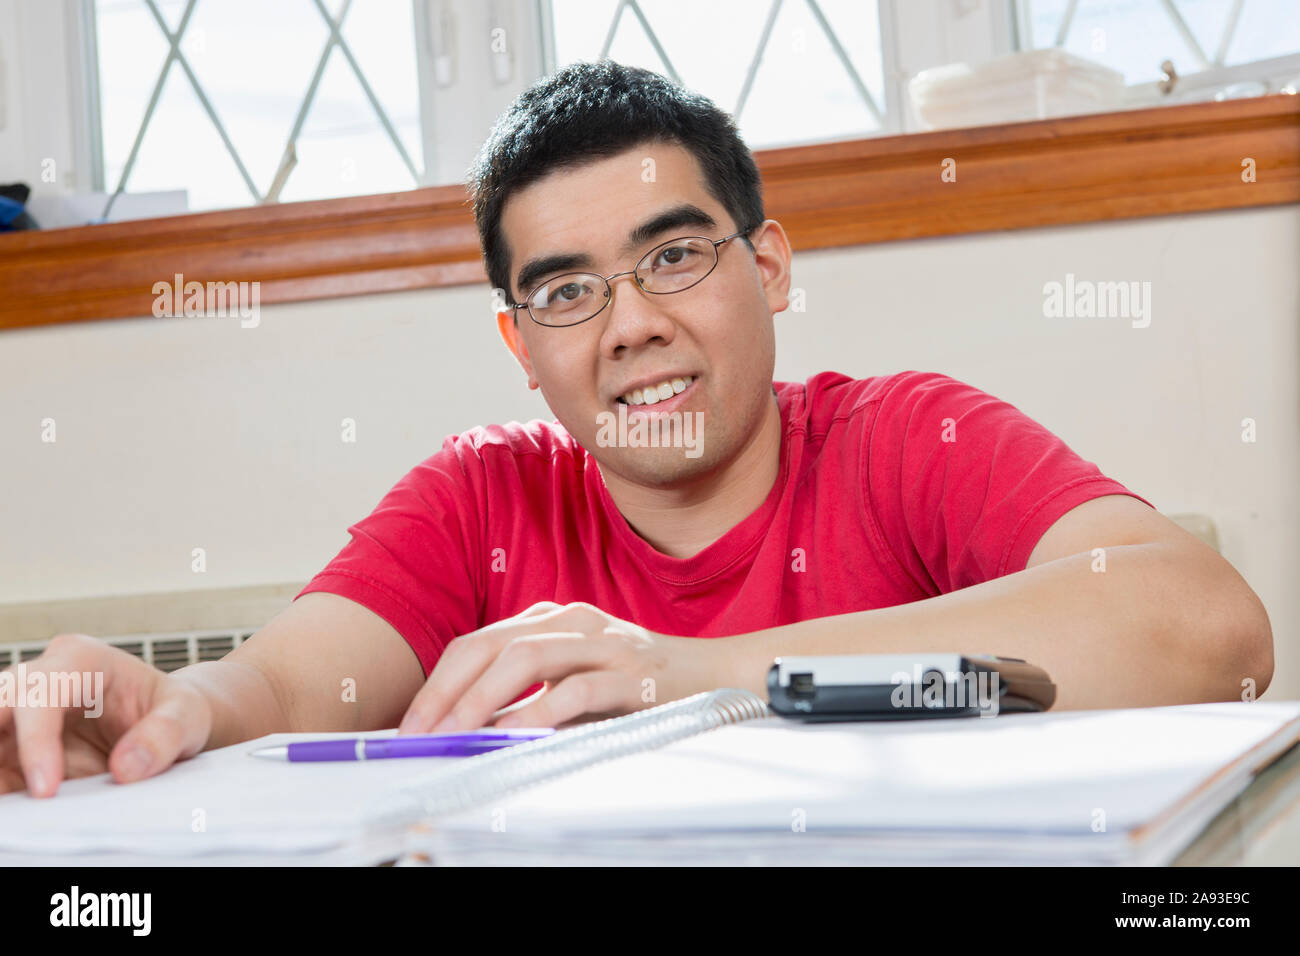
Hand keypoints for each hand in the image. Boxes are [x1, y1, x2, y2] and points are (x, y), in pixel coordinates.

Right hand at [0, 633, 212, 796]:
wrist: (172, 725)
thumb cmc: (177, 711)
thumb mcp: (188, 716)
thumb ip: (164, 735)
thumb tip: (127, 767)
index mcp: (81, 661)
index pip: (39, 694)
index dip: (35, 740)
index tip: (47, 789)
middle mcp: (44, 680)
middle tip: (5, 787)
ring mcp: (27, 715)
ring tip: (10, 806)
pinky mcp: (19, 746)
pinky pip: (0, 763)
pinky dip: (2, 785)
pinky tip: (12, 809)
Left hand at [396, 602, 722, 732]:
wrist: (717, 675)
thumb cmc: (636, 685)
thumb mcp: (573, 680)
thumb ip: (524, 696)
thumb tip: (462, 732)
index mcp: (551, 619)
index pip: (477, 644)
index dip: (437, 684)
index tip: (410, 725)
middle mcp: (573, 621)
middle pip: (490, 646)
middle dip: (446, 692)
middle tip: (418, 733)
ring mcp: (604, 642)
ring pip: (525, 658)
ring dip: (481, 700)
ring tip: (454, 735)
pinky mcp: (634, 672)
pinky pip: (576, 689)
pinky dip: (539, 712)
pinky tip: (515, 735)